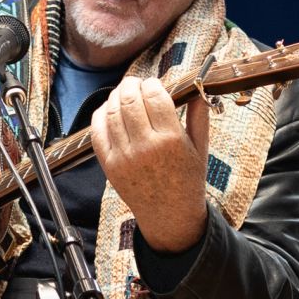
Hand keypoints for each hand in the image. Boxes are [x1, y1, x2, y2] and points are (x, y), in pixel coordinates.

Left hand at [90, 76, 209, 253]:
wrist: (170, 216)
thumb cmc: (188, 181)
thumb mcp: (201, 148)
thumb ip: (199, 115)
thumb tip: (197, 85)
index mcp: (171, 140)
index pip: (154, 96)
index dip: (152, 83)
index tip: (154, 83)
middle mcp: (145, 147)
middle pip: (129, 100)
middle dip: (131, 85)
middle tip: (136, 84)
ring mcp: (124, 157)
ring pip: (111, 112)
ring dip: (116, 96)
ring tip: (124, 94)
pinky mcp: (109, 166)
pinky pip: (97, 131)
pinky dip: (101, 115)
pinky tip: (110, 109)